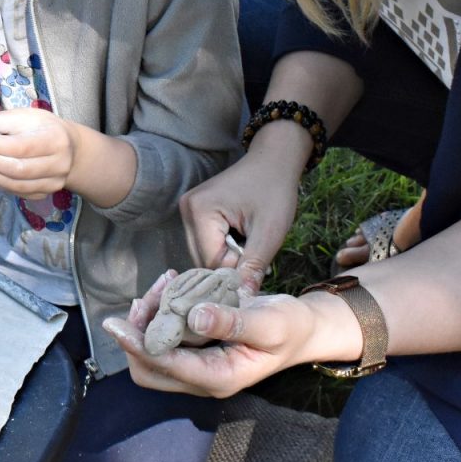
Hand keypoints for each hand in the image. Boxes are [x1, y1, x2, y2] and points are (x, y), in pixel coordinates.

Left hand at [0, 108, 78, 199]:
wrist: (69, 148)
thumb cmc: (43, 128)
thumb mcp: (25, 116)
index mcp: (56, 139)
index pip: (22, 147)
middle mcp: (59, 164)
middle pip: (19, 169)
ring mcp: (54, 182)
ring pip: (17, 185)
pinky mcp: (45, 194)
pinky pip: (18, 192)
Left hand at [101, 271, 317, 396]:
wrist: (301, 328)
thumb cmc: (289, 326)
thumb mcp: (269, 322)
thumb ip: (233, 322)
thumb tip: (194, 316)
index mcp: (219, 378)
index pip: (165, 366)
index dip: (137, 344)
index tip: (114, 324)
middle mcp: (202, 379)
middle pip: (148, 369)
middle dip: (137, 332)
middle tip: (148, 294)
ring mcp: (197, 368)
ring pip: (151, 352)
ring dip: (148, 319)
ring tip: (163, 282)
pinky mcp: (194, 353)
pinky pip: (164, 338)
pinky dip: (159, 313)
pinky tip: (170, 286)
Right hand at [179, 139, 302, 292]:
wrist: (273, 161)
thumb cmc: (274, 191)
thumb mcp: (269, 232)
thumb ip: (253, 266)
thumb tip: (244, 300)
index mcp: (199, 212)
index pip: (210, 262)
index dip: (234, 271)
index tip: (257, 268)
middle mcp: (186, 211)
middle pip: (203, 260)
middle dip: (230, 265)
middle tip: (256, 256)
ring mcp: (188, 211)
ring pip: (204, 254)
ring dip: (228, 258)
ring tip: (249, 246)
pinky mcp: (195, 213)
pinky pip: (206, 243)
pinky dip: (224, 248)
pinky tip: (241, 239)